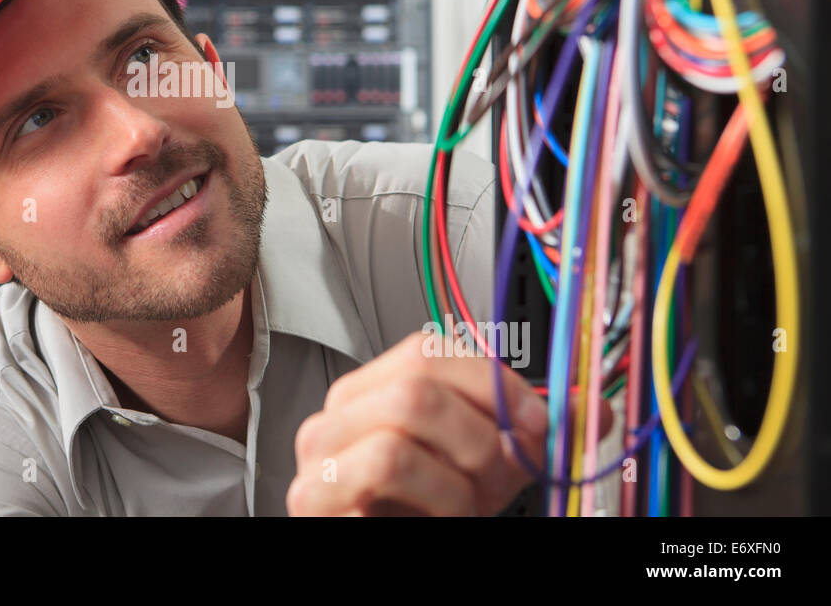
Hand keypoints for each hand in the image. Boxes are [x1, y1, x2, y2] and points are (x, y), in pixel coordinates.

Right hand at [285, 331, 613, 515]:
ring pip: (397, 438)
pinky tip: (438, 518)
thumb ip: (525, 432)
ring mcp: (320, 459)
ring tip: (463, 506)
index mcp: (372, 392)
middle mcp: (337, 418)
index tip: (536, 421)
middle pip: (413, 388)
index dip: (492, 382)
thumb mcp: (481, 466)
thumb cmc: (429, 515)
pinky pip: (383, 475)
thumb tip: (595, 409)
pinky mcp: (314, 501)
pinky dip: (432, 500)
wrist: (394, 558)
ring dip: (455, 481)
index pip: (426, 350)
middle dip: (478, 436)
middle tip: (501, 471)